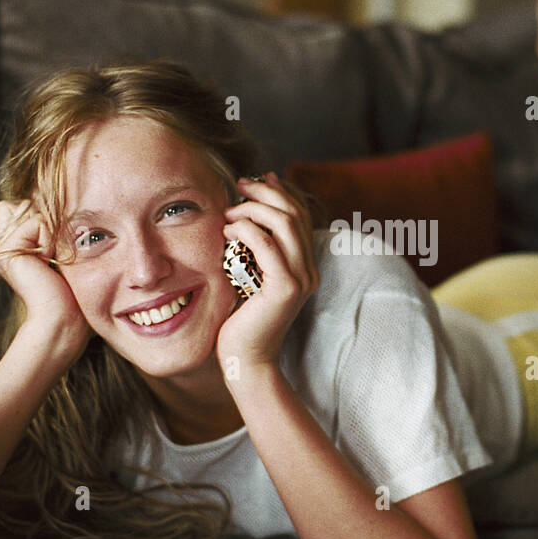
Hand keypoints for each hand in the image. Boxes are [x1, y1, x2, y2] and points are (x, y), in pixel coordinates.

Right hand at [0, 199, 91, 362]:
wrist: (64, 317)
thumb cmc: (73, 289)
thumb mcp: (65, 250)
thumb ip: (52, 226)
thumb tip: (48, 199)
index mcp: (18, 244)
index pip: (23, 205)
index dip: (43, 214)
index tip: (56, 245)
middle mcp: (8, 244)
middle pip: (25, 203)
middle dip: (47, 219)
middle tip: (55, 253)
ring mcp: (4, 247)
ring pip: (30, 207)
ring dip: (51, 229)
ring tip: (53, 258)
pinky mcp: (7, 251)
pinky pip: (37, 221)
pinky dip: (50, 238)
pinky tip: (49, 261)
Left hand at [216, 173, 319, 377]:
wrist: (245, 359)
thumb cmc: (240, 318)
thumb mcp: (247, 274)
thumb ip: (252, 248)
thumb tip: (243, 210)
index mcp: (305, 265)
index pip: (301, 214)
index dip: (280, 190)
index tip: (254, 179)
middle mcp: (309, 270)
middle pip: (295, 213)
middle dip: (266, 192)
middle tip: (239, 186)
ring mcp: (300, 279)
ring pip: (285, 223)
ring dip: (254, 209)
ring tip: (230, 212)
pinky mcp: (285, 289)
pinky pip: (268, 246)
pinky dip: (246, 230)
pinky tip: (228, 230)